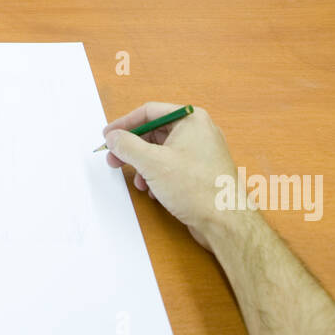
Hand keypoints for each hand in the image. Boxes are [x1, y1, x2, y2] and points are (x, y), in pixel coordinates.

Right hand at [102, 103, 238, 250]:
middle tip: (114, 160)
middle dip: (133, 149)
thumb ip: (127, 146)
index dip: (124, 124)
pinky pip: (171, 166)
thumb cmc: (197, 189)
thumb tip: (113, 137)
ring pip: (161, 152)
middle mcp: (198, 131)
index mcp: (191, 119)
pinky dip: (158, 177)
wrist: (226, 222)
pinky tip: (154, 192)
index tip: (108, 136)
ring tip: (139, 182)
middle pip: (154, 132)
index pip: (149, 112)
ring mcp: (201, 152)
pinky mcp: (201, 172)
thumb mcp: (152, 163)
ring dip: (144, 166)